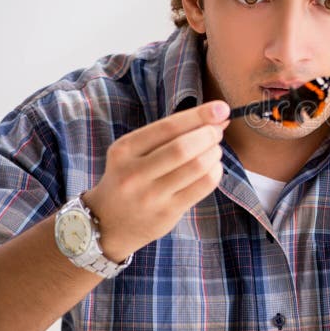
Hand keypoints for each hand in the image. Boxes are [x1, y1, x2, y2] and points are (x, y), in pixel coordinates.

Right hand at [81, 101, 229, 261]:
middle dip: (208, 134)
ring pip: (196, 167)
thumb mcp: (135, 152)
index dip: (199, 115)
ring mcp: (150, 196)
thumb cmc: (130, 177)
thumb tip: (216, 116)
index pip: (168, 127)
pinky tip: (213, 168)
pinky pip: (202, 186)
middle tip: (217, 131)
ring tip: (215, 150)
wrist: (108, 222)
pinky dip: (215, 172)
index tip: (221, 108)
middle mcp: (134, 173)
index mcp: (124, 150)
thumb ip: (171, 134)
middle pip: (182, 148)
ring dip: (214, 153)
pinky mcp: (167, 213)